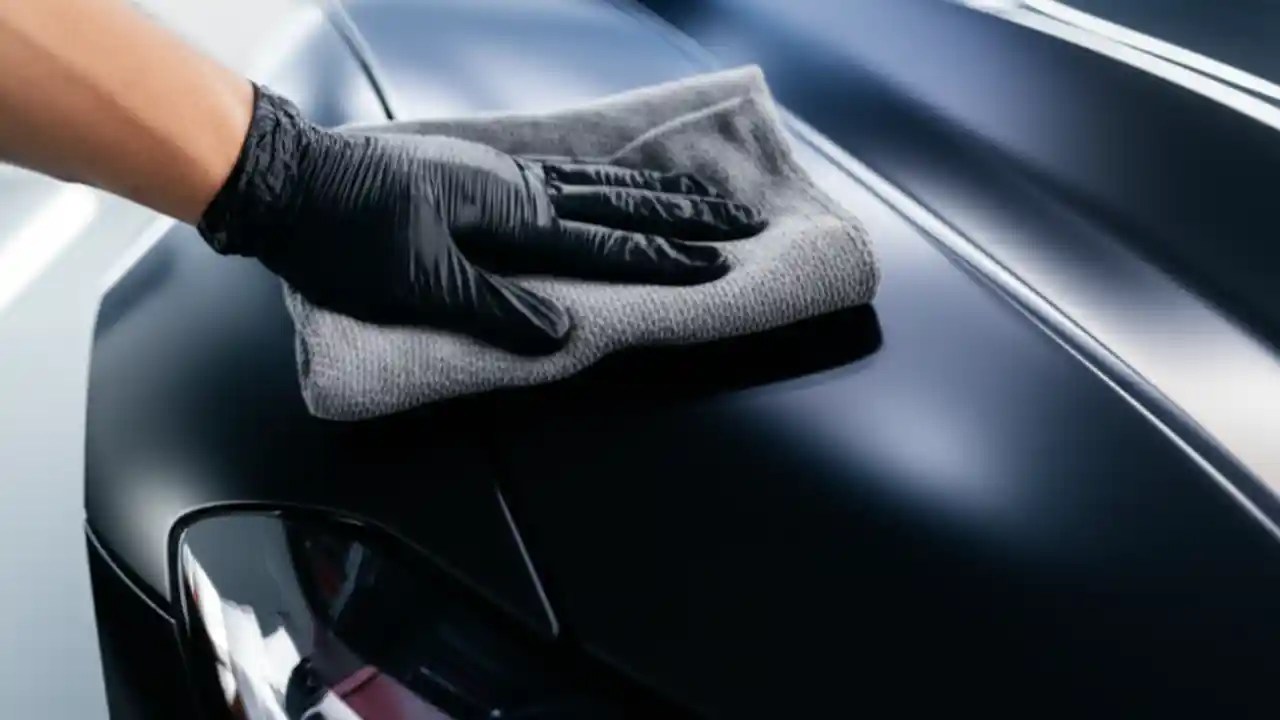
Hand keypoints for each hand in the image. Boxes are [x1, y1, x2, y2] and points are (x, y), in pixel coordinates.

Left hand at [199, 86, 766, 354]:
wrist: (290, 183)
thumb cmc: (347, 237)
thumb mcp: (421, 285)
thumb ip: (497, 309)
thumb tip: (566, 330)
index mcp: (510, 215)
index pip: (606, 241)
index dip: (666, 255)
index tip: (723, 260)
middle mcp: (514, 185)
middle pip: (616, 200)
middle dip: (683, 213)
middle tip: (741, 215)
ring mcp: (496, 172)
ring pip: (592, 182)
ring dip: (651, 191)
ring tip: (699, 193)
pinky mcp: (475, 171)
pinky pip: (560, 172)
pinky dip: (601, 179)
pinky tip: (608, 181)